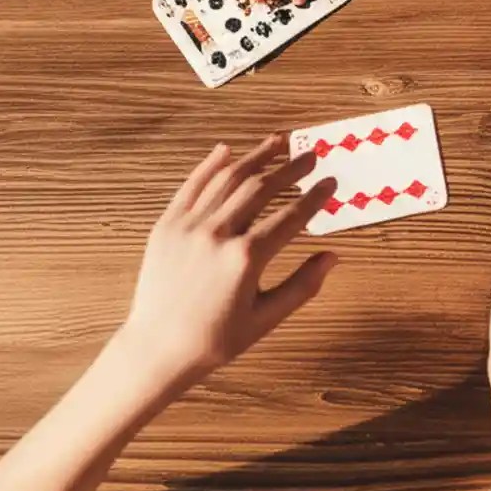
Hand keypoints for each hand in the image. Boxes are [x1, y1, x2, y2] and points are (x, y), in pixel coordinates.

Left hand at [123, 135, 339, 380]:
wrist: (158, 347)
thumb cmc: (216, 339)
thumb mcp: (267, 317)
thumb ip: (302, 285)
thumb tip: (332, 256)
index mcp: (246, 259)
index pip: (291, 217)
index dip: (315, 197)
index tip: (331, 182)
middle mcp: (217, 235)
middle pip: (261, 188)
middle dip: (290, 169)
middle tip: (310, 155)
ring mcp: (188, 227)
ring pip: (227, 179)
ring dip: (255, 157)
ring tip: (277, 142)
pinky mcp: (166, 226)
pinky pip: (192, 186)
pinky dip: (210, 165)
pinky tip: (227, 150)